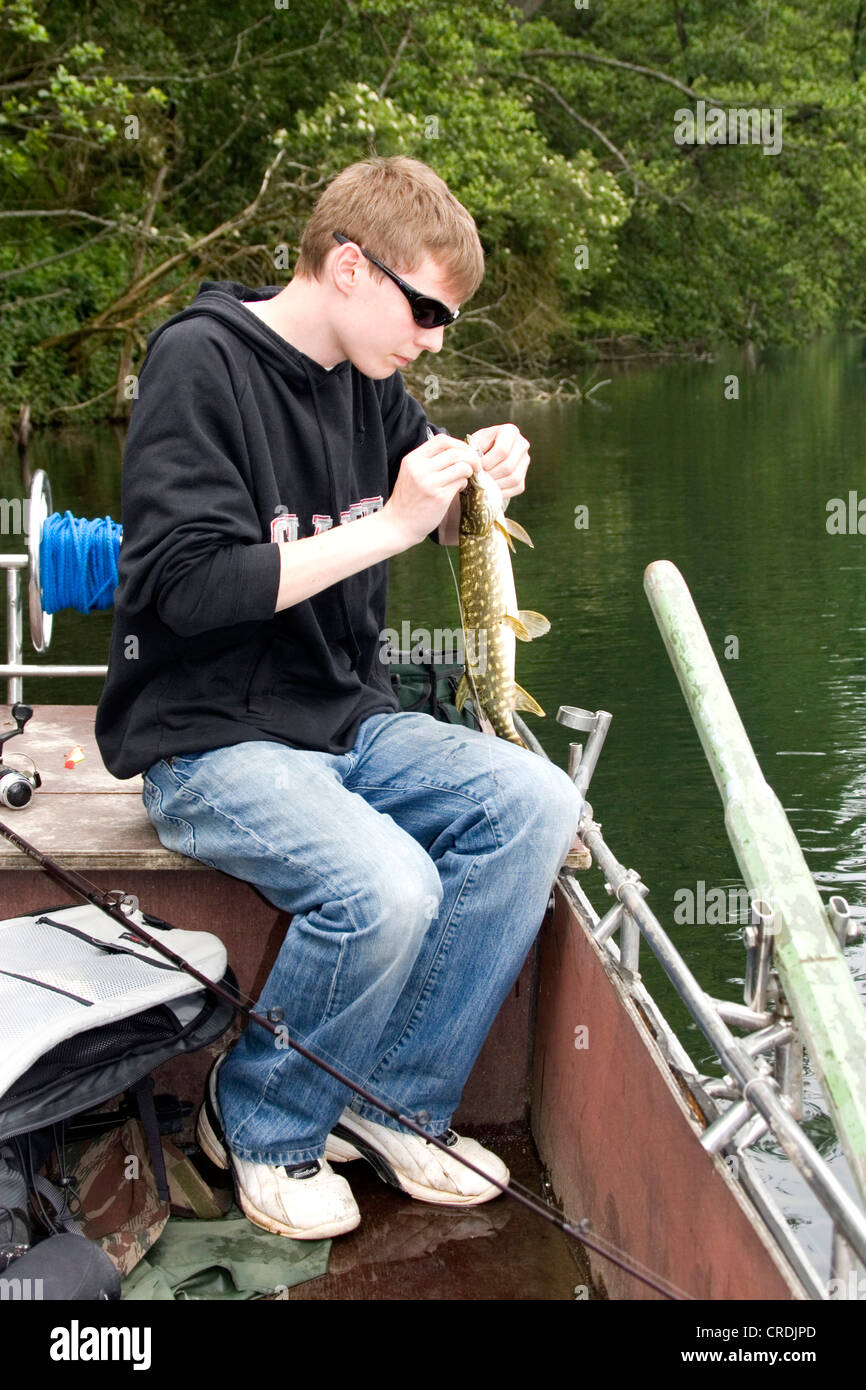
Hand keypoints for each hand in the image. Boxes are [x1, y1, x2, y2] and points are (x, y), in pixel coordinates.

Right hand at [384, 433, 478, 548]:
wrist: (398, 524)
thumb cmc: (409, 499)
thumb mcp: (412, 473)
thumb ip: (429, 461)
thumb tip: (458, 451)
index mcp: (413, 459)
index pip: (441, 440)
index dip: (458, 444)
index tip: (465, 452)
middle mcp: (420, 469)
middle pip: (455, 452)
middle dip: (471, 457)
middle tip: (475, 465)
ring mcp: (429, 483)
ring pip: (461, 466)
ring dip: (469, 471)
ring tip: (465, 478)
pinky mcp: (439, 497)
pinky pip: (461, 482)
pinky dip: (464, 483)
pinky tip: (459, 488)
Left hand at [466, 423, 529, 500]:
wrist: (481, 458)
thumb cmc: (475, 449)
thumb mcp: (472, 444)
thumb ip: (474, 452)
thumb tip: (478, 466)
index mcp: (510, 431)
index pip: (502, 451)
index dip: (487, 462)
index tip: (476, 467)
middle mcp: (522, 444)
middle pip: (508, 466)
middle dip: (490, 475)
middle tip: (477, 479)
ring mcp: (525, 462)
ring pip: (514, 479)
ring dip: (496, 485)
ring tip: (482, 484)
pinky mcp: (524, 477)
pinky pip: (517, 488)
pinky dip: (502, 492)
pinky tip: (490, 489)